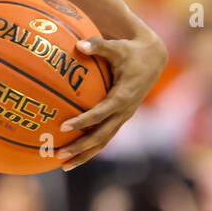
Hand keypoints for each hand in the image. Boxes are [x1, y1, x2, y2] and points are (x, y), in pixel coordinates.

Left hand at [56, 31, 166, 170]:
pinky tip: (72, 156)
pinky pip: (105, 137)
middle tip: (58, 154)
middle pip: (101, 135)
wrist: (153, 58)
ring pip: (103, 141)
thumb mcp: (117, 46)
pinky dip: (90, 148)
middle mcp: (124, 111)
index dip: (83, 120)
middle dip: (80, 147)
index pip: (101, 113)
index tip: (63, 126)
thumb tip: (80, 44)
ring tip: (62, 165)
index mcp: (123, 96)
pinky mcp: (120, 118)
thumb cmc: (130, 50)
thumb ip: (98, 45)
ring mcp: (123, 117)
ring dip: (84, 154)